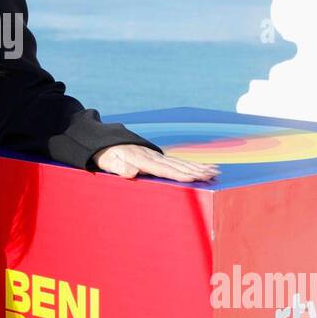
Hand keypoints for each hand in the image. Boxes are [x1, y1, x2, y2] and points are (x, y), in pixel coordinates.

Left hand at [91, 144, 219, 181]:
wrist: (101, 140)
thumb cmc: (103, 155)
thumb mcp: (107, 161)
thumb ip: (119, 167)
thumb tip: (132, 172)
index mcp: (141, 159)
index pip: (164, 168)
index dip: (179, 173)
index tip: (195, 177)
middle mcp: (151, 156)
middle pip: (177, 164)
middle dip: (196, 169)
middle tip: (214, 173)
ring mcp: (154, 155)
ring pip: (179, 162)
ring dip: (197, 167)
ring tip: (215, 171)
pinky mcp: (155, 156)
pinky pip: (175, 161)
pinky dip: (189, 165)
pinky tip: (201, 168)